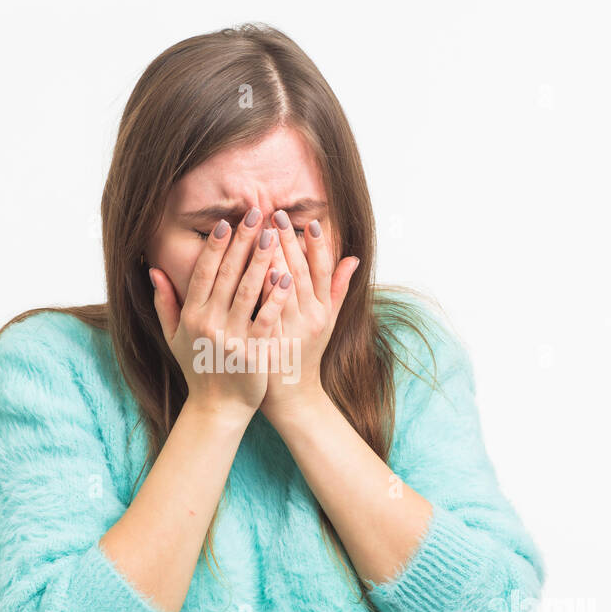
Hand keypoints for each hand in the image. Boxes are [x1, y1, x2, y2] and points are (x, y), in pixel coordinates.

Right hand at [150, 207, 293, 424]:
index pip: (205, 272)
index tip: (227, 221)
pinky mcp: (253, 352)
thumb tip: (154, 270)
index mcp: (191, 316)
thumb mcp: (174, 337)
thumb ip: (165, 303)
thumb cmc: (197, 369)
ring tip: (273, 234)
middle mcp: (209, 323)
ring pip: (249, 290)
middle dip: (242, 241)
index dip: (216, 245)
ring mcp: (231, 337)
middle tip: (256, 213)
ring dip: (261, 260)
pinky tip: (287, 276)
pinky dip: (276, 297)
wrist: (217, 408)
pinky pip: (267, 318)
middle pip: (228, 274)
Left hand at [257, 210, 359, 425]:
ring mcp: (290, 332)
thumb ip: (339, 289)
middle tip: (276, 214)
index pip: (322, 271)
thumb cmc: (306, 355)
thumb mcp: (328, 322)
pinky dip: (265, 294)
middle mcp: (310, 319)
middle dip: (289, 242)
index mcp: (323, 311)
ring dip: (274, 259)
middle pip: (301, 273)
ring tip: (264, 232)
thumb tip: (353, 257)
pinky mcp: (271, 344)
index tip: (309, 221)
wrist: (291, 396)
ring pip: (284, 290)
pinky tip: (257, 273)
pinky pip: (267, 314)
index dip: (317, 246)